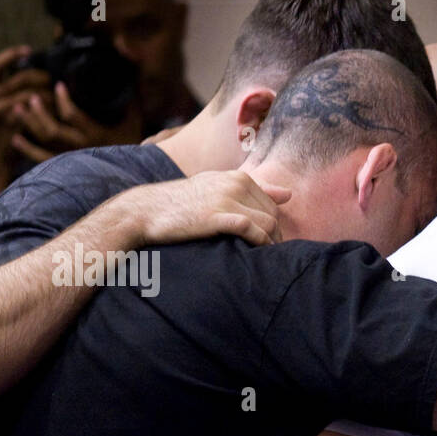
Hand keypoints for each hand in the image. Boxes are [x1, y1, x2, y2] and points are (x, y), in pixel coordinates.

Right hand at [0, 45, 50, 161]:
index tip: (28, 49)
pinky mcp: (10, 123)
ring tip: (59, 98)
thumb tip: (43, 73)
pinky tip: (56, 109)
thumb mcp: (8, 102)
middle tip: (55, 80)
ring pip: (28, 94)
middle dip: (41, 77)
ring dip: (48, 95)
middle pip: (20, 78)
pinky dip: (45, 109)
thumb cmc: (9, 125)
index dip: (10, 54)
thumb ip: (18, 88)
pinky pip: (31, 111)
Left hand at [10, 81, 142, 163]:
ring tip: (18, 109)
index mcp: (97, 136)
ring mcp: (73, 160)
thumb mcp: (135, 119)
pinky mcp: (68, 169)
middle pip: (52, 130)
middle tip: (31, 97)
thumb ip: (131, 96)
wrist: (134, 175)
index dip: (62, 99)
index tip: (57, 85)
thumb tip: (128, 66)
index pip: (72, 115)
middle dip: (38, 112)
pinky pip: (42, 160)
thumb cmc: (134, 145)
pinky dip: (27, 149)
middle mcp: (82, 149)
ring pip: (44, 142)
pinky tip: (16, 137)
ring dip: (29, 125)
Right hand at [123, 170, 291, 247]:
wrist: (147, 210)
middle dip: (276, 236)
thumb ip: (253, 190)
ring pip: (268, 223)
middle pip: (273, 214)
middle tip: (270, 254)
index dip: (274, 225)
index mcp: (238, 177)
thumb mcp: (218, 187)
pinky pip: (253, 230)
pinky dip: (260, 244)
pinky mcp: (218, 216)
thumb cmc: (182, 202)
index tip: (270, 242)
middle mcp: (236, 184)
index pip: (272, 204)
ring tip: (265, 258)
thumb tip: (289, 194)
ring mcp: (227, 199)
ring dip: (271, 243)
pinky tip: (256, 254)